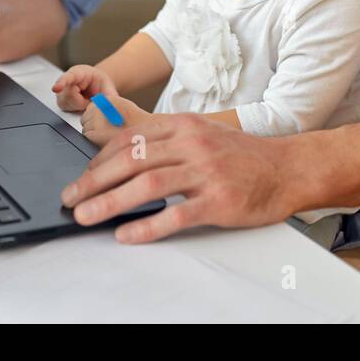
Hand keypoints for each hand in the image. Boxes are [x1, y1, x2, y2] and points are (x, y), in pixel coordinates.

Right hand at [52, 64, 117, 112]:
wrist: (95, 85)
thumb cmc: (99, 82)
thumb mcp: (107, 86)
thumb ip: (110, 96)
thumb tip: (111, 106)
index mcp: (79, 72)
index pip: (69, 77)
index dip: (62, 83)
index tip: (56, 88)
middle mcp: (67, 81)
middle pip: (69, 97)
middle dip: (82, 102)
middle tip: (90, 97)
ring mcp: (62, 92)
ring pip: (68, 105)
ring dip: (79, 106)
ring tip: (85, 99)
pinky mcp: (61, 102)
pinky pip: (68, 109)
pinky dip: (76, 109)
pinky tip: (80, 104)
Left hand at [60, 114, 304, 242]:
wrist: (289, 168)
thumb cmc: (243, 156)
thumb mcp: (203, 134)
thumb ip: (168, 141)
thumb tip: (127, 157)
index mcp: (183, 126)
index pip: (130, 140)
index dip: (99, 160)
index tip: (82, 177)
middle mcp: (192, 144)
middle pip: (131, 161)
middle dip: (93, 181)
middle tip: (71, 197)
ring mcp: (206, 172)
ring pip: (147, 185)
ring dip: (110, 202)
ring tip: (87, 216)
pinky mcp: (219, 200)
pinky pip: (176, 215)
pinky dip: (147, 226)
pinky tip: (127, 235)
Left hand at [80, 94, 149, 146]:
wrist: (145, 132)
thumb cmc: (136, 121)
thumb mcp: (120, 104)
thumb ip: (105, 106)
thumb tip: (92, 112)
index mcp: (105, 100)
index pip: (90, 108)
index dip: (96, 117)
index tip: (104, 121)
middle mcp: (99, 108)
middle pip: (85, 118)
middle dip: (93, 124)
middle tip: (107, 130)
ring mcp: (96, 120)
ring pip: (85, 128)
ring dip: (92, 133)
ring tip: (108, 135)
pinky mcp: (95, 133)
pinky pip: (87, 136)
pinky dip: (93, 139)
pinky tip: (105, 140)